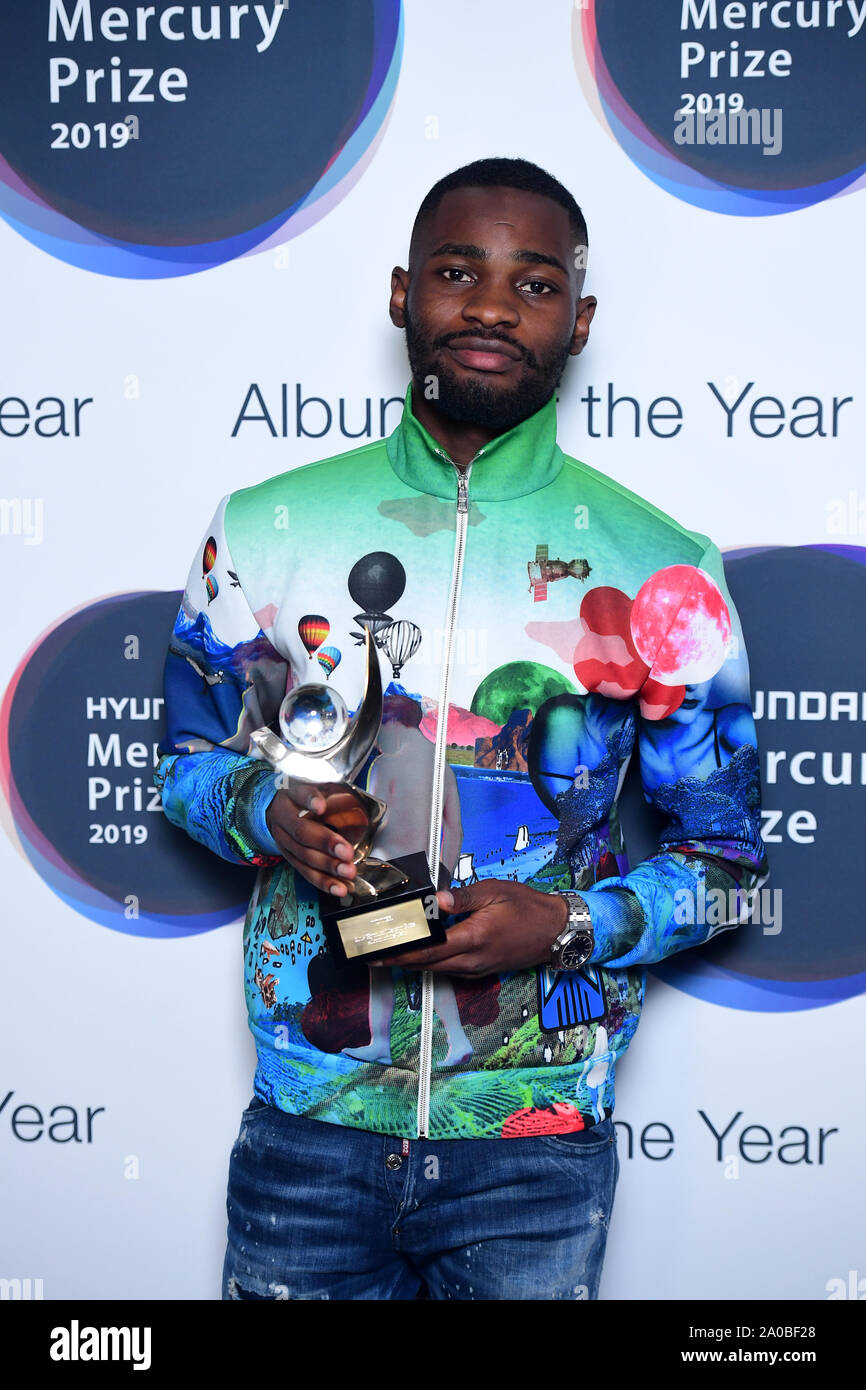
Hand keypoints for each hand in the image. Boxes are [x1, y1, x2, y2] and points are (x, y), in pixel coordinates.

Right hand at [265, 780, 363, 898]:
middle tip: (347, 852)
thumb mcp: (315, 788)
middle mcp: (283, 819)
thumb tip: (358, 805)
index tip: (320, 806)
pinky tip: (340, 888)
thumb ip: (331, 793)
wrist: (276, 812)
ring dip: (328, 867)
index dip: (310, 800)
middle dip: (326, 843)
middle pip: (302, 832)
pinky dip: (324, 882)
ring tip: (348, 872)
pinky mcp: (289, 858)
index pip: (300, 795)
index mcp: (291, 796)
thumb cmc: (303, 799)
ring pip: (304, 856)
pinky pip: (305, 872)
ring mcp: (283, 841)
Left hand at [374, 879, 569, 975]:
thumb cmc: (528, 908)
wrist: (556, 931)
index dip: (399, 953)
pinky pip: (449, 970)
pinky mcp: (481, 970)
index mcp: (473, 938)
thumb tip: (435, 900)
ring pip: (436, 970)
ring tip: (388, 955)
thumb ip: (463, 897)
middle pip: (426, 965)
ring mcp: (477, 968)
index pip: (427, 950)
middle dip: (397, 961)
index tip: (377, 951)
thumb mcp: (495, 892)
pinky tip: (420, 954)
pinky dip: (430, 964)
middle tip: (372, 955)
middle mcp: (472, 960)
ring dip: (411, 964)